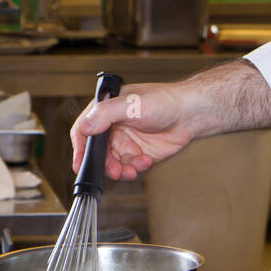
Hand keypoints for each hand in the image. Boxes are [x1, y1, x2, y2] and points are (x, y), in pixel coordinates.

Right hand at [70, 83, 194, 182]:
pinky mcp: (139, 154)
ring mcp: (127, 142)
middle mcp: (114, 127)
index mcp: (107, 111)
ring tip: (132, 169)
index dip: (79, 148)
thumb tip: (85, 126)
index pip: (83, 130)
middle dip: (105, 164)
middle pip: (98, 153)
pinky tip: (146, 160)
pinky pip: (130, 168)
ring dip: (120, 170)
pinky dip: (136, 168)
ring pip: (113, 164)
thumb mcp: (131, 104)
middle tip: (114, 169)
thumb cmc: (164, 100)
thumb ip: (105, 114)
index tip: (79, 164)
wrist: (191, 114)